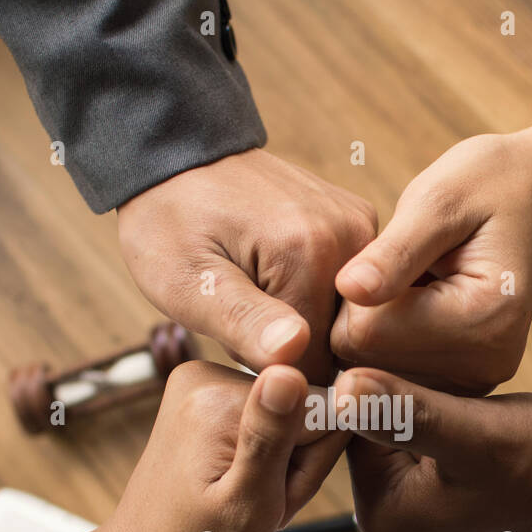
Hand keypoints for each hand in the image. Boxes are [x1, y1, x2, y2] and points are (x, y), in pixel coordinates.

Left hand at [67, 362, 348, 531]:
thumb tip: (288, 370)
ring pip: (293, 420)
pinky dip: (265, 465)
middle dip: (295, 469)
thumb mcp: (244, 505)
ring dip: (281, 472)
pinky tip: (236, 492)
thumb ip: (271, 435)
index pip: (323, 410)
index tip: (272, 500)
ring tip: (242, 506)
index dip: (310, 467)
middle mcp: (207, 377)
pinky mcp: (207, 404)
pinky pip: (270, 424)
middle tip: (255, 509)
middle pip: (307, 411)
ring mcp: (205, 388)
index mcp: (216, 396)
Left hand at [118, 148, 376, 383]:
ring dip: (308, 324)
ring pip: (350, 319)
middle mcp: (352, 235)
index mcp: (311, 253)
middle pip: (342, 342)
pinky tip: (278, 282)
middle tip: (244, 317)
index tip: (239, 348)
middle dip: (296, 349)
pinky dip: (319, 299)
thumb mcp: (185, 281)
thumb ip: (242, 321)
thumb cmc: (169, 224)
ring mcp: (362, 225)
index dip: (277, 374)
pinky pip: (352, 291)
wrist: (180, 157)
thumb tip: (293, 352)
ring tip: (258, 295)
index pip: (320, 364)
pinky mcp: (361, 223)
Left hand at [331, 52, 531, 394]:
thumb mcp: (440, 199)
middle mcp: (484, 368)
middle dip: (363, 312)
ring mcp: (475, 382)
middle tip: (401, 265)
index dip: (354, 291)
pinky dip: (390, 339)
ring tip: (415, 283)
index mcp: (483, 323)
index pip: (364, 333)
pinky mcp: (462, 386)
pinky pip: (391, 373)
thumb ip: (394, 250)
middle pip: (367, 360)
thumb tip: (349, 289)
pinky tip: (416, 304)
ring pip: (373, 370)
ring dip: (376, 325)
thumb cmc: (488, 186)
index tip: (384, 253)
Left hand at [335, 367, 531, 531]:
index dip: (383, 379)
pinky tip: (495, 421)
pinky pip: (441, 467)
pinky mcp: (462, 526)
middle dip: (412, 399)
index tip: (418, 351)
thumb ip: (404, 411)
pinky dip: (460, 437)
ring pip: (413, 448)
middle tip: (458, 373)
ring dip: (438, 413)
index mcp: (385, 520)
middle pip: (380, 440)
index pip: (352, 428)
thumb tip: (337, 390)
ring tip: (479, 395)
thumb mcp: (476, 430)